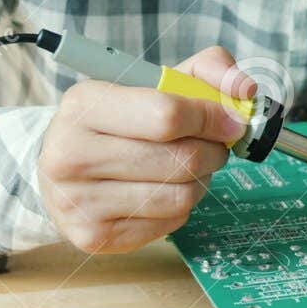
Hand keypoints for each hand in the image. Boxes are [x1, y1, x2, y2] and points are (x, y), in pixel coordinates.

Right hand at [36, 46, 253, 252]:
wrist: (62, 171)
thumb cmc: (118, 121)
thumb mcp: (154, 82)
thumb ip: (205, 70)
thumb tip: (244, 89)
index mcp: (83, 105)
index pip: (167, 115)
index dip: (212, 118)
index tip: (232, 121)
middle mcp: (71, 155)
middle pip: (180, 159)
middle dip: (214, 151)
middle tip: (215, 145)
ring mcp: (79, 202)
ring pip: (181, 195)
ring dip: (202, 179)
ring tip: (191, 166)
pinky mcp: (95, 237)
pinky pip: (170, 222)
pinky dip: (183, 206)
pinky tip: (166, 189)